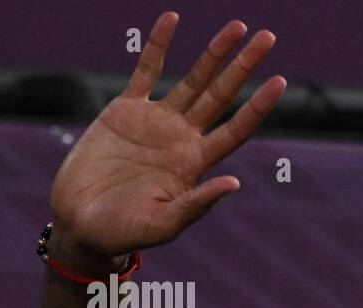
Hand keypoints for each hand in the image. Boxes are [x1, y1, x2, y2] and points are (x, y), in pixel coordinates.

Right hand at [49, 12, 286, 255]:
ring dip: (214, 52)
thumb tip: (234, 184)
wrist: (82, 222)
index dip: (258, 105)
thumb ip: (197, 204)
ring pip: (193, 78)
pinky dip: (158, 45)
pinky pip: (146, 70)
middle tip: (268, 37)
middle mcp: (182, 138)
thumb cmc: (124, 232)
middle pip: (222, 95)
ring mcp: (156, 121)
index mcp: (196, 164)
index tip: (281, 81)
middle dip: (244, 66)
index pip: (236, 128)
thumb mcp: (163, 224)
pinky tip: (172, 19)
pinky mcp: (125, 110)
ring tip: (237, 26)